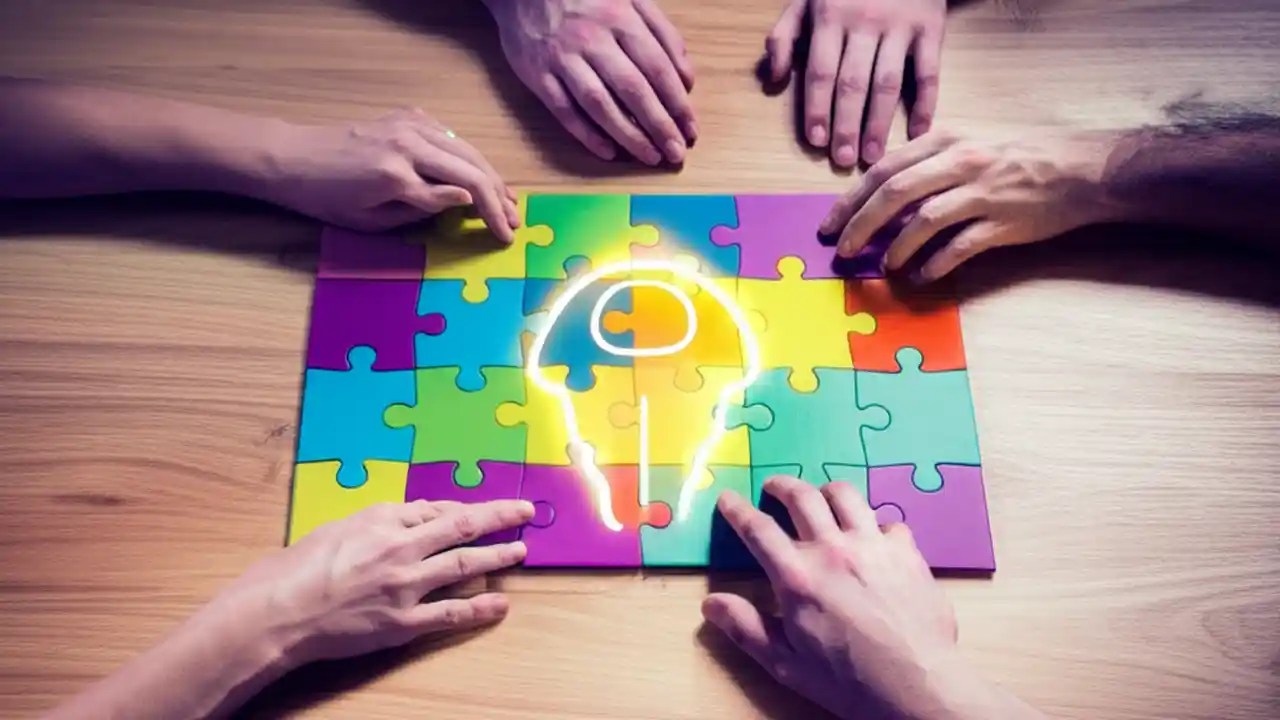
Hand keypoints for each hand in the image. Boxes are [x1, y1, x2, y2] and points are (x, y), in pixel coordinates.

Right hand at [210, 499, 533, 667]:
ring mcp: (405, 586)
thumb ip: (378, 521)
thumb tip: (410, 517)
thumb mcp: (339, 527)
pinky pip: (450, 614)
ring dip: (498, 556)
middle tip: (525, 511)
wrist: (277, 611)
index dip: (464, 509)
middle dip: (499, 516)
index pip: (435, 510)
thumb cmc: (296, 568)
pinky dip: (479, 609)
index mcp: (382, 520)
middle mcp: (401, 548)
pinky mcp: (402, 623)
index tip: (480, 509)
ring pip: (465, 564)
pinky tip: (500, 605)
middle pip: (462, 526)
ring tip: (520, 551)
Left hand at [261, 108, 519, 237]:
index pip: (460, 194)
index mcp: (398, 173)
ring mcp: (410, 124)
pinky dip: (470, 157)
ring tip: (509, 201)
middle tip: (516, 221)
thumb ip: (421, 208)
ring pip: (466, 149)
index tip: (503, 237)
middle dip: (498, 197)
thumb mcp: (372, 219)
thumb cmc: (327, 198)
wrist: (294, 157)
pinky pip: (450, 137)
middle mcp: (409, 142)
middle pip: (472, 167)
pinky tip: (480, 176)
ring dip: (491, 176)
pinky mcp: (408, 117)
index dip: (487, 216)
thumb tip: (464, 199)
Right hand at [484, 0, 695, 165]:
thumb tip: (686, 79)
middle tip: (675, 152)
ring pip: (600, 104)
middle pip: (633, 90)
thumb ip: (664, 34)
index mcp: (620, 18)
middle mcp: (593, 40)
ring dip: (628, 135)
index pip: (657, 68)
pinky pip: (564, 110)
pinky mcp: (537, 75)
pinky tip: (608, 152)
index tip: (690, 129)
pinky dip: (586, 134)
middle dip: (658, 126)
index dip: (677, 103)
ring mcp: (563, 58)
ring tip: (650, 156)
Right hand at [702, 476, 964, 719]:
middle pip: (801, 497)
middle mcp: (833, 550)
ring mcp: (873, 545)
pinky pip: (888, 521)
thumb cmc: (847, 681)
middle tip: (773, 486)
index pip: (758, 530)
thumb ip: (747, 629)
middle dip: (781, 485)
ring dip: (826, 491)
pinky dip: (874, 524)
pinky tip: (873, 538)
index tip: (728, 498)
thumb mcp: (786, 664)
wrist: (917, 684)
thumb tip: (711, 602)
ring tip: (821, 497)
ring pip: (845, 495)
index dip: (738, 510)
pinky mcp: (907, 551)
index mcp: (797, 577)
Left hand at [767, 0, 946, 167]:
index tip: (816, 141)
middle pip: (854, 82)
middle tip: (843, 160)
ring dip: (880, 122)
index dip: (818, 108)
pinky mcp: (931, 27)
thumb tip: (772, 78)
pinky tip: (918, 133)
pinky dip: (926, 104)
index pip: (821, 71)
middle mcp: (865, 22)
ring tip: (873, 157)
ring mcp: (900, 26)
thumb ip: (783, 36)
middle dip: (847, 124)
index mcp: (829, 16)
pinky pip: (929, 71)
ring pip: (888, 82)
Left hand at [821, 129, 1122, 281]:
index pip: (883, 168)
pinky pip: (959, 247)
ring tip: (884, 266)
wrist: (1081, 169)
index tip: (829, 224)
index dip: (850, 198)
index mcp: (945, 140)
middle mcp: (960, 162)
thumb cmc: (1020, 157)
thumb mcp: (969, 145)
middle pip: (894, 192)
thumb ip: (928, 166)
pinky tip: (921, 277)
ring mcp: (982, 192)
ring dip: (896, 247)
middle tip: (843, 250)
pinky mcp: (1003, 222)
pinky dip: (935, 264)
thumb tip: (882, 199)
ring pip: (923, 220)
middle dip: (860, 224)